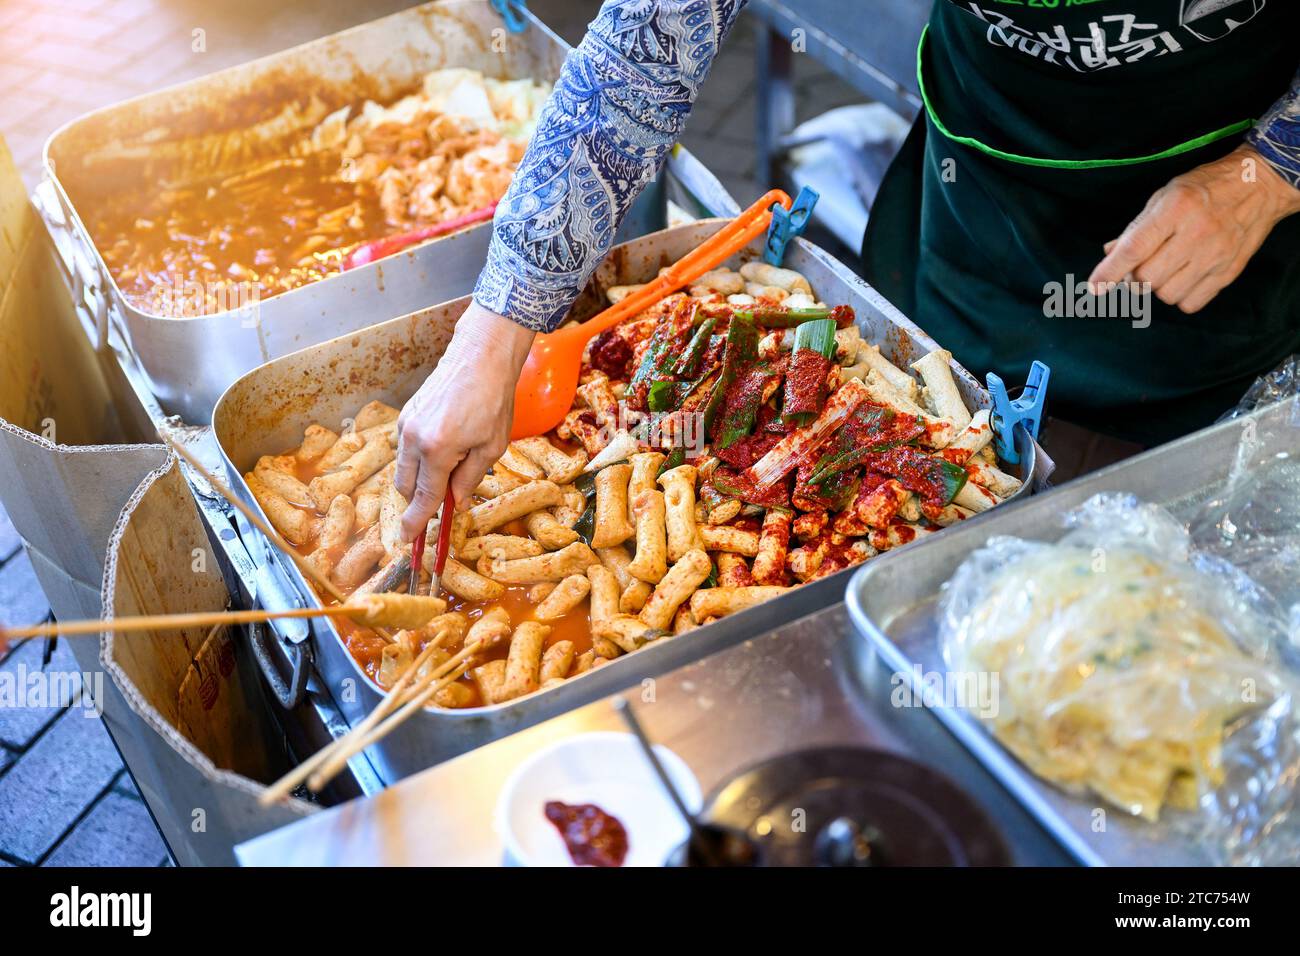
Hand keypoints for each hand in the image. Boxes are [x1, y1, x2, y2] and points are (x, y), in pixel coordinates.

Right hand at [394, 301, 534, 540]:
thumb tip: (454, 503)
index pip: (423, 498)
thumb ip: (469, 479)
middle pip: (406, 487)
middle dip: (420, 499)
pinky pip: (406, 448)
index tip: (408, 540)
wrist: (480, 356)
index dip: (416, 522)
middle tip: (444, 500)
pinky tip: (444, 447)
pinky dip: (419, 458)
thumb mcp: (491, 447)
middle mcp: (414, 439)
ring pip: (403, 468)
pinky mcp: (406, 414)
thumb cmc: (492, 400)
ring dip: (420, 478)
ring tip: (451, 466)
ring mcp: (406, 424)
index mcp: (438, 451)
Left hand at [1089, 145, 1299, 313]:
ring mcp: (1215, 256)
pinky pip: (1191, 303)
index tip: (1094, 288)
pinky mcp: (1229, 272)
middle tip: (1141, 266)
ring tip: (1168, 267)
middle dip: (1135, 278)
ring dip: (1158, 287)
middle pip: (1147, 278)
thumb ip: (1136, 228)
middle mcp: (1196, 234)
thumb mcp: (1165, 196)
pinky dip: (1181, 297)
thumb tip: (1109, 254)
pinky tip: (1185, 277)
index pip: (1135, 248)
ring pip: (1167, 295)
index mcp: (1176, 210)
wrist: (1259, 185)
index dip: (1110, 271)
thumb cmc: (1205, 188)